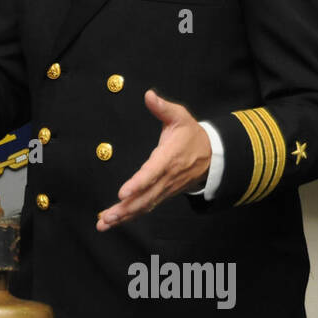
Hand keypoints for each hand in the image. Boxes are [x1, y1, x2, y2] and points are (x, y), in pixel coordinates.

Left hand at [97, 90, 208, 231]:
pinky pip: (146, 207)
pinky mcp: (162, 194)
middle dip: (125, 208)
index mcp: (168, 158)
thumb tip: (149, 95)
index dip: (138, 184)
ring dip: (124, 216)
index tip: (122, 193)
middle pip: (145, 197)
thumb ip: (163, 108)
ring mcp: (165, 189)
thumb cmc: (191, 135)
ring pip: (144, 205)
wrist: (212, 155)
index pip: (152, 173)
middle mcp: (166, 178)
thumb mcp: (181, 117)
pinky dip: (130, 216)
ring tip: (104, 223)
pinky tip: (113, 221)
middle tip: (106, 217)